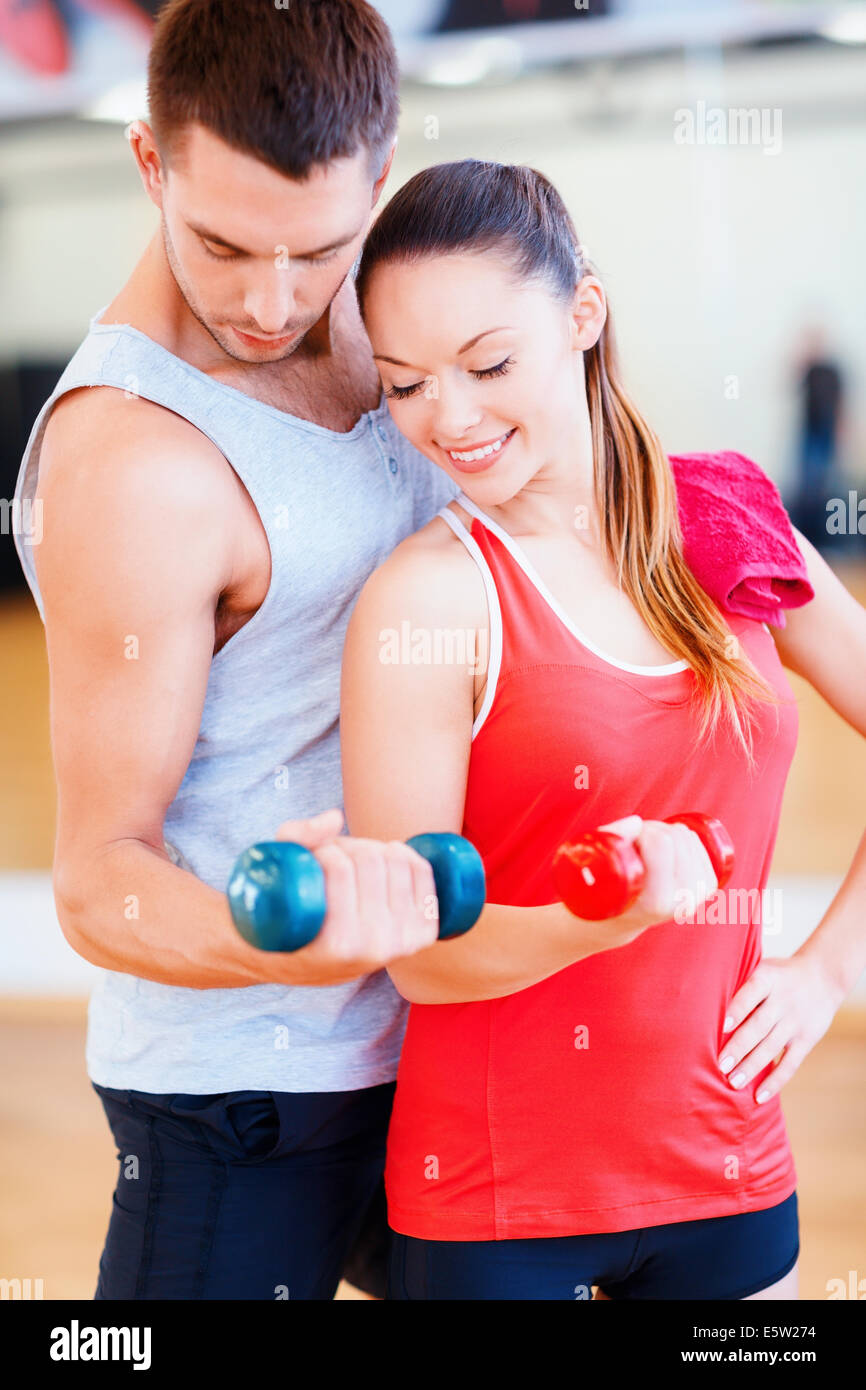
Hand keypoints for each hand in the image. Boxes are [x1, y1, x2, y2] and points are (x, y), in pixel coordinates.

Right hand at [272, 807, 439, 979]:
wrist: (308, 966)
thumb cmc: (286, 919)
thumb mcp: (277, 882)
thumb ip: (296, 838)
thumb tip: (335, 818)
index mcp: (338, 944)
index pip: (342, 868)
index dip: (327, 850)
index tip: (316, 856)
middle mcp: (375, 947)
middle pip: (372, 860)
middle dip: (349, 847)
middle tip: (334, 857)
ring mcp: (402, 942)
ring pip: (398, 862)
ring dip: (375, 849)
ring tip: (355, 861)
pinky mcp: (420, 935)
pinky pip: (424, 877)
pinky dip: (409, 857)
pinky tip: (392, 856)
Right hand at [598, 816, 718, 943]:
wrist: (618, 920)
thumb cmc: (600, 890)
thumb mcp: (595, 866)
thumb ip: (611, 839)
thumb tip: (638, 821)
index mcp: (656, 903)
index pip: (660, 843)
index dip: (641, 830)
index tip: (625, 839)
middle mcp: (681, 901)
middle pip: (675, 836)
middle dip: (651, 829)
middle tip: (632, 842)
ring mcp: (698, 895)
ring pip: (686, 836)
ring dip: (663, 831)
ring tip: (643, 849)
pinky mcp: (706, 886)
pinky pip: (697, 842)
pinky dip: (678, 836)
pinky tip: (663, 850)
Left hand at [718, 950, 845, 1102]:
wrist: (823, 976)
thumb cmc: (778, 975)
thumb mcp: (762, 968)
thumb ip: (740, 984)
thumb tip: (701, 1004)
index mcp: (767, 979)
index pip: (751, 994)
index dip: (737, 1009)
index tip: (721, 1026)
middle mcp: (782, 1001)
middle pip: (759, 1026)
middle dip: (739, 1047)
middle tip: (720, 1065)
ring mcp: (795, 1022)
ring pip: (771, 1047)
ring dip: (751, 1067)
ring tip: (733, 1083)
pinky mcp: (806, 1040)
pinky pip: (790, 1064)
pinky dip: (775, 1081)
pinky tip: (759, 1096)